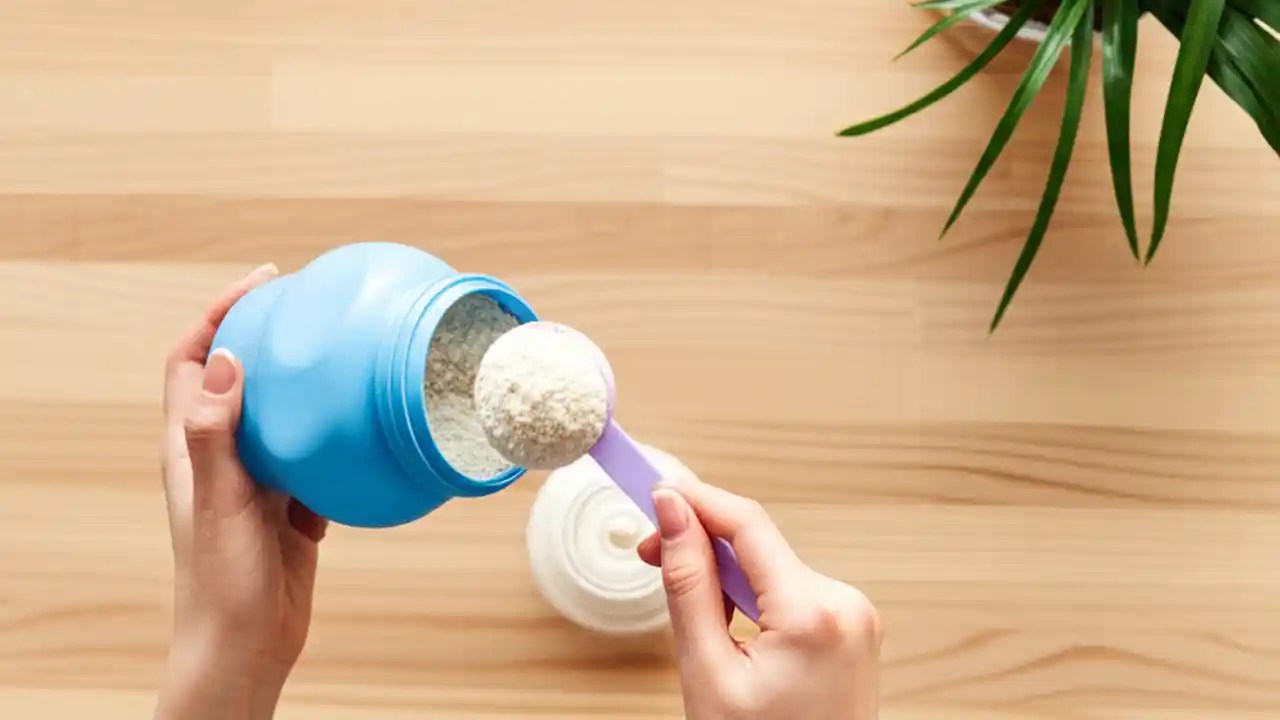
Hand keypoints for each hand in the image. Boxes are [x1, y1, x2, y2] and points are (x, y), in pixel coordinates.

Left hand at [155, 264, 328, 719]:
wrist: (248, 645)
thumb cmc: (223, 581)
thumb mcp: (221, 503)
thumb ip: (216, 435)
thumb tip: (223, 358)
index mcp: (191, 447)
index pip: (190, 360)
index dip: (218, 313)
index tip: (264, 282)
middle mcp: (221, 455)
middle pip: (237, 375)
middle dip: (267, 334)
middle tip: (310, 305)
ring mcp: (257, 480)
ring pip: (280, 415)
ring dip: (304, 385)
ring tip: (342, 356)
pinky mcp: (291, 506)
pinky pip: (315, 457)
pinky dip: (334, 438)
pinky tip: (362, 431)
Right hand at [637, 478, 880, 719]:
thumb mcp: (707, 671)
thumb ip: (688, 584)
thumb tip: (672, 513)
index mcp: (814, 614)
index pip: (746, 524)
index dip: (694, 499)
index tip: (652, 487)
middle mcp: (847, 605)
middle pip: (758, 546)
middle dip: (701, 545)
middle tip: (646, 555)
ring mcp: (857, 618)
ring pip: (771, 569)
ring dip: (727, 577)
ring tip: (696, 623)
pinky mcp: (853, 630)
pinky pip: (792, 592)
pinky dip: (755, 599)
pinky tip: (733, 631)